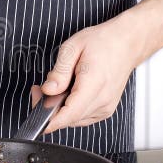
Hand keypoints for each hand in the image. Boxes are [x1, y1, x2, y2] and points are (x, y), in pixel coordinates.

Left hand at [38, 0, 162, 131]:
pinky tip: (69, 93)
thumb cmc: (102, 42)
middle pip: (69, 119)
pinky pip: (81, 117)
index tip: (35, 119)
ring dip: (60, 109)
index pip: (70, 113)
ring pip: (74, 120)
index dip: (50, 121)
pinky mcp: (105, 110)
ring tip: (56, 87)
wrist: (126, 43)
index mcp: (94, 84)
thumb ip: (59, 71)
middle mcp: (103, 100)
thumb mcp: (72, 48)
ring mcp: (106, 108)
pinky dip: (71, 109)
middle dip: (49, 108)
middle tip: (39, 90)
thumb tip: (48, 90)